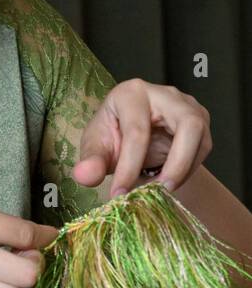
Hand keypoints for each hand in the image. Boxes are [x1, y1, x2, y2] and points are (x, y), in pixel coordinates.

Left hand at [73, 78, 211, 197]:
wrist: (130, 136)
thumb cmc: (112, 135)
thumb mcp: (96, 147)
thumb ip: (91, 161)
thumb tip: (84, 176)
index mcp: (131, 93)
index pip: (137, 131)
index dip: (129, 166)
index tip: (120, 194)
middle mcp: (164, 94)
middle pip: (186, 124)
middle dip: (176, 163)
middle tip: (160, 191)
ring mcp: (187, 105)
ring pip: (200, 135)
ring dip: (184, 167)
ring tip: (162, 189)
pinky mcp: (200, 121)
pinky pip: (203, 147)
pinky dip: (188, 168)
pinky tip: (169, 180)